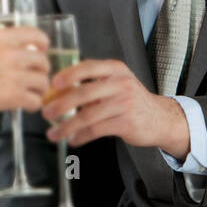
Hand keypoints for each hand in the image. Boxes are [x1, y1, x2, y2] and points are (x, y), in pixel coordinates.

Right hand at [0, 27, 49, 114]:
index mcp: (3, 38)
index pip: (35, 34)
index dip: (43, 43)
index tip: (42, 49)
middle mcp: (13, 55)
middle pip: (42, 61)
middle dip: (41, 70)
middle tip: (36, 77)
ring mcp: (15, 76)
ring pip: (42, 83)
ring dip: (39, 89)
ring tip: (33, 94)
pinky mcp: (12, 96)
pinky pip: (34, 101)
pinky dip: (33, 105)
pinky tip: (27, 107)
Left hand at [41, 59, 189, 157]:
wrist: (160, 118)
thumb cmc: (130, 101)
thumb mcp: (116, 84)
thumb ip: (92, 85)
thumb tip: (57, 93)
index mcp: (115, 69)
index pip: (88, 67)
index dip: (69, 74)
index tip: (53, 84)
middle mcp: (121, 83)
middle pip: (84, 92)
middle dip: (60, 104)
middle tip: (46, 113)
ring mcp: (124, 103)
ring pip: (87, 115)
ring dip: (66, 126)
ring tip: (54, 134)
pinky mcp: (126, 122)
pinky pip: (96, 130)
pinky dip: (80, 136)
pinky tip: (72, 140)